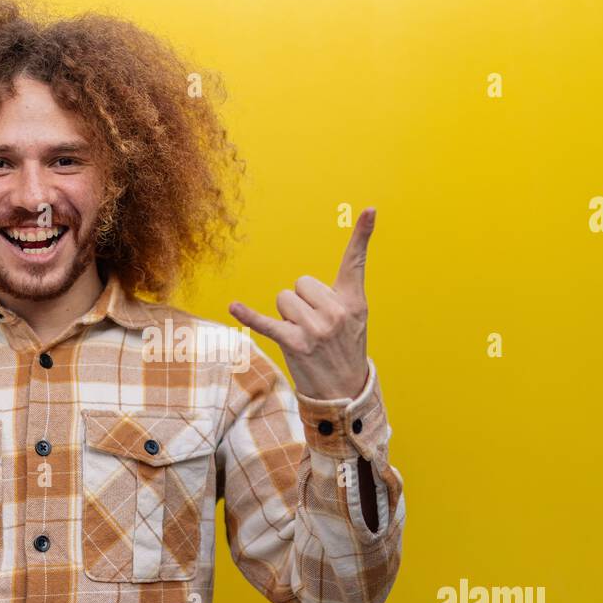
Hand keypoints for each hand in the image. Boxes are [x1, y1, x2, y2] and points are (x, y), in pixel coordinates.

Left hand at [229, 207, 374, 400]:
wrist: (344, 392)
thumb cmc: (344, 350)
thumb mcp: (353, 320)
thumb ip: (336, 296)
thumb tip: (303, 286)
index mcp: (353, 301)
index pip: (355, 262)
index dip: (362, 235)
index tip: (369, 210)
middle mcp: (337, 312)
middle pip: (300, 283)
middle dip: (302, 302)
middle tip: (316, 327)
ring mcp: (316, 328)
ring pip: (283, 299)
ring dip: (287, 316)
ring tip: (304, 337)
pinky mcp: (294, 343)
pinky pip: (266, 323)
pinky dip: (249, 316)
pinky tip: (233, 307)